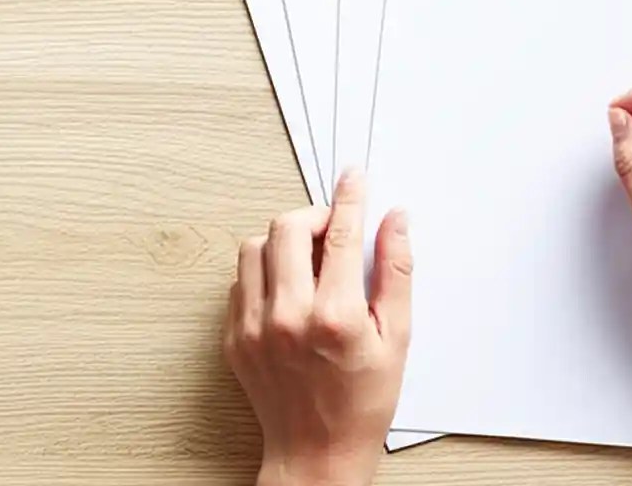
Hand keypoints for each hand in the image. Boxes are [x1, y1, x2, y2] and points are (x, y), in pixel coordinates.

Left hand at [223, 171, 412, 485]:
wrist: (317, 454)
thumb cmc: (363, 403)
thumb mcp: (398, 336)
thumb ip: (396, 272)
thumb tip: (395, 222)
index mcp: (334, 315)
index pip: (340, 233)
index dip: (350, 196)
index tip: (354, 177)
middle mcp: (287, 317)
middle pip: (287, 227)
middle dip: (314, 215)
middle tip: (333, 226)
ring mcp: (254, 328)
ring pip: (254, 247)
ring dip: (283, 241)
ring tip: (309, 259)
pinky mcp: (234, 338)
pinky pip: (240, 281)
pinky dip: (264, 271)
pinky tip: (289, 288)